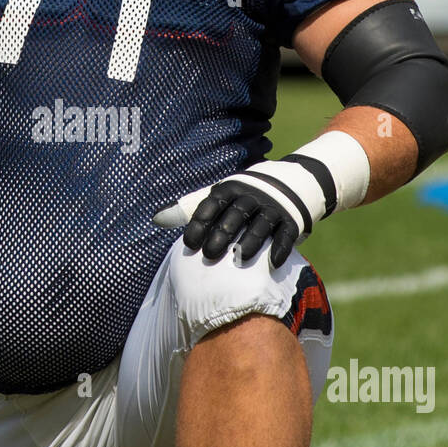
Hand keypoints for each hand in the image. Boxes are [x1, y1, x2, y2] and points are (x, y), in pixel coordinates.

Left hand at [155, 174, 305, 267]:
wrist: (289, 184)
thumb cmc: (241, 197)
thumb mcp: (218, 196)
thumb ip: (189, 208)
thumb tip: (157, 218)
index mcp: (229, 189)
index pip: (211, 204)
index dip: (200, 223)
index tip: (189, 245)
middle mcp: (250, 195)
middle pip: (235, 214)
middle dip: (222, 234)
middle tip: (209, 255)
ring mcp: (272, 207)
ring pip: (260, 224)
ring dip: (250, 241)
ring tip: (240, 259)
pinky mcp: (291, 219)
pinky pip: (285, 233)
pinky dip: (279, 247)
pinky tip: (272, 262)